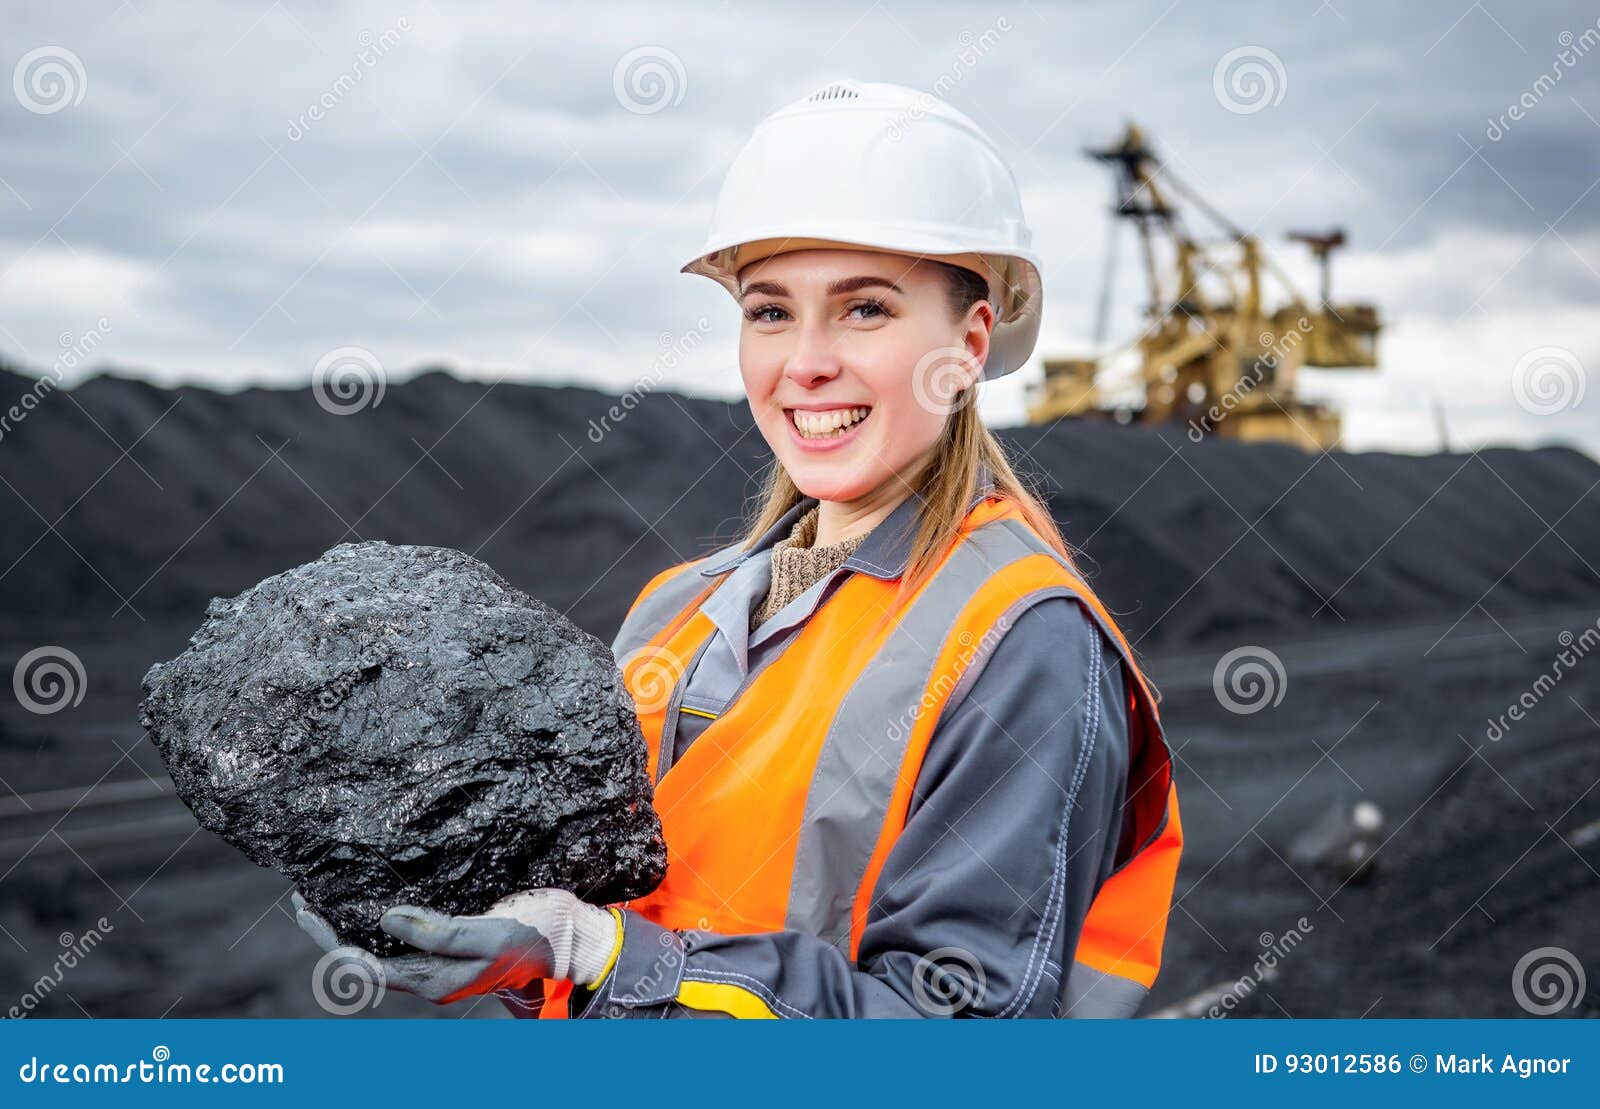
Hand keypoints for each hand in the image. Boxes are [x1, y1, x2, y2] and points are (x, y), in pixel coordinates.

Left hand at [292, 888, 620, 1005]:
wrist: (574, 937)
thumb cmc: (539, 932)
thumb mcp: (492, 931)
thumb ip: (441, 931)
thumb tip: (387, 919)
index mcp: (436, 979)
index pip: (366, 965)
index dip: (332, 940)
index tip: (308, 911)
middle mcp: (433, 976)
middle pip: (366, 960)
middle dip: (331, 933)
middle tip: (302, 902)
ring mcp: (442, 963)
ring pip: (381, 950)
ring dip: (351, 927)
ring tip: (325, 900)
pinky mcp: (453, 945)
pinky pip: (403, 938)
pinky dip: (377, 920)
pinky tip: (371, 901)